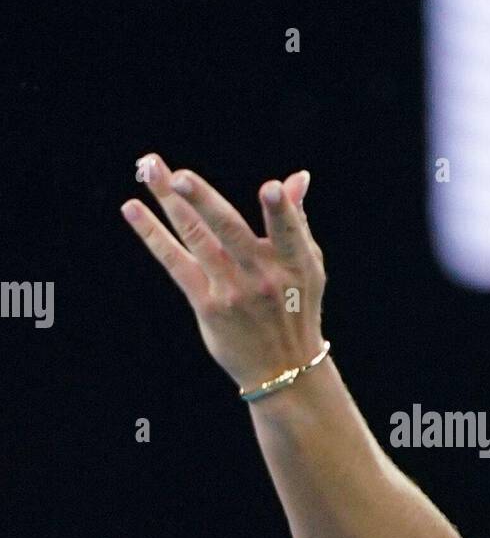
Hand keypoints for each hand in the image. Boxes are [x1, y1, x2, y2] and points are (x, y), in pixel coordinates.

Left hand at [121, 153, 326, 392]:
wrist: (283, 369)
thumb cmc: (297, 307)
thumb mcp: (308, 268)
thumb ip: (296, 222)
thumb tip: (296, 178)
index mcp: (294, 264)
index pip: (288, 232)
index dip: (281, 211)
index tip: (272, 188)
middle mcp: (262, 277)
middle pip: (229, 230)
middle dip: (203, 200)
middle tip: (179, 176)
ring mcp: (232, 291)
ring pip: (196, 237)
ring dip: (170, 202)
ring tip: (149, 169)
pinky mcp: (207, 304)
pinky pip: (175, 263)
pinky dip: (153, 235)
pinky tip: (133, 209)